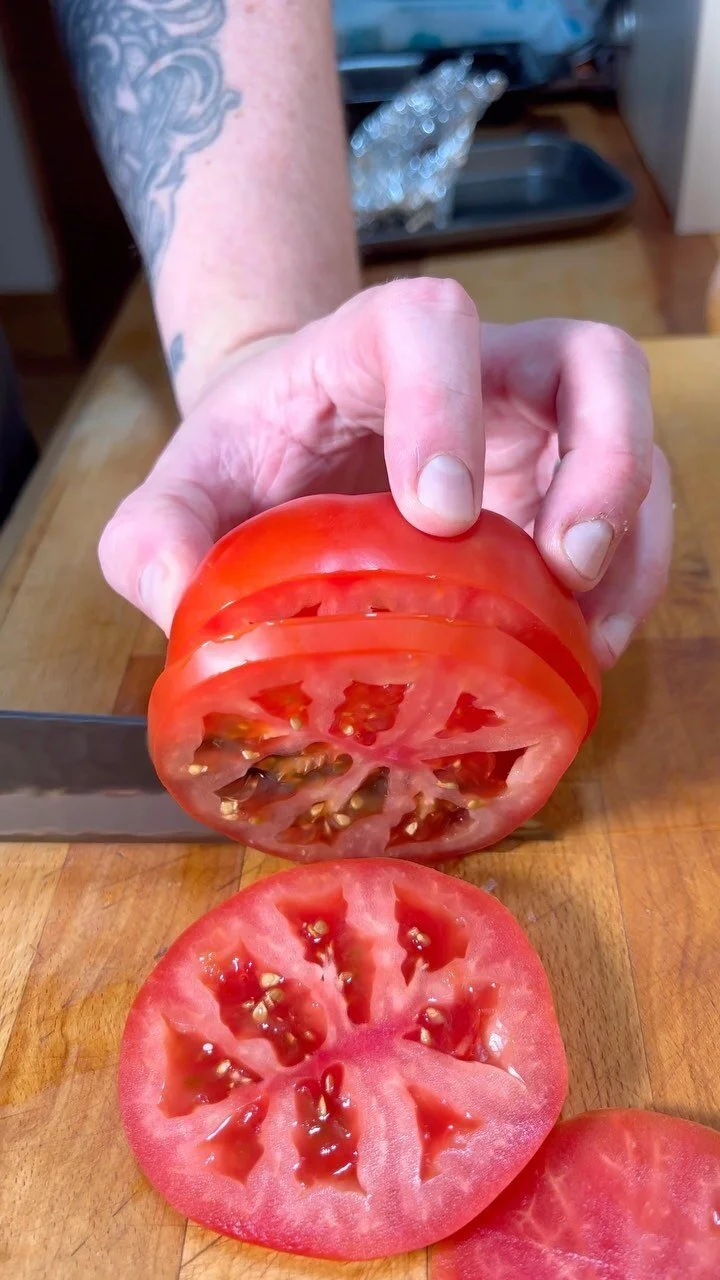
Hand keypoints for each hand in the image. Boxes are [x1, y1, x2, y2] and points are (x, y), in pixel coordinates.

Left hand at [99, 278, 671, 666]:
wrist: (290, 445)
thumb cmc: (247, 457)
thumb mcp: (181, 488)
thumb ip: (153, 535)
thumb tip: (182, 603)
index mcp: (371, 346)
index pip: (430, 325)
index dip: (448, 402)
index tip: (438, 514)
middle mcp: (478, 367)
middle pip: (586, 359)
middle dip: (598, 459)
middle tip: (564, 563)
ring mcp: (531, 419)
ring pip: (630, 426)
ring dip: (634, 526)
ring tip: (594, 629)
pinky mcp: (557, 476)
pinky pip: (632, 502)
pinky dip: (631, 573)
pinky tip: (589, 646)